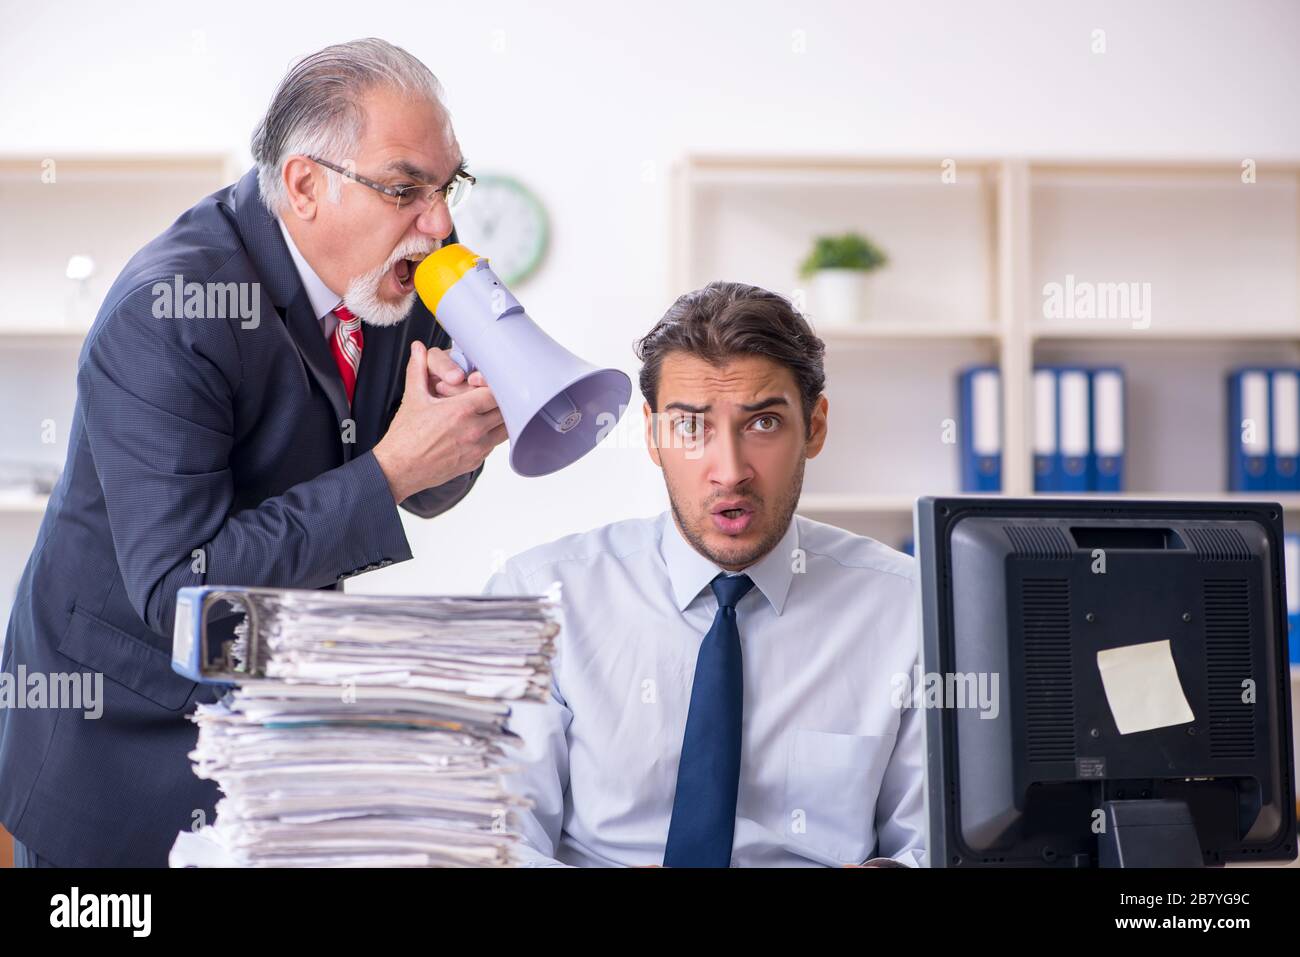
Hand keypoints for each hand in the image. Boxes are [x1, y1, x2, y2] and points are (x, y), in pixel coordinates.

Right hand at [372, 341, 507, 502]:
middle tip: (491, 393)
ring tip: (488, 409)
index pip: (495, 392)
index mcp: (460, 411)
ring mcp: (477, 448)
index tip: (487, 382)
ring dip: (500, 417)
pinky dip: (492, 433)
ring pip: (505, 428)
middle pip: (505, 410)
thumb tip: (418, 349)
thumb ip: (419, 370)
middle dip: (500, 399)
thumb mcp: (412, 398)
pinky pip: (494, 443)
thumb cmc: (405, 437)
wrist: (399, 469)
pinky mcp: (476, 460)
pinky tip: (480, 426)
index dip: (494, 384)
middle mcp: (474, 430)